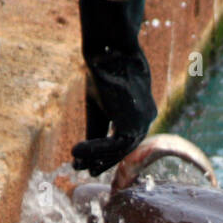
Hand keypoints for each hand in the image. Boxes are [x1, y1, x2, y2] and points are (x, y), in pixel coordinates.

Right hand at [72, 0, 156, 176]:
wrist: (110, 52)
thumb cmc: (104, 73)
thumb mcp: (98, 105)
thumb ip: (97, 129)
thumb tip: (83, 154)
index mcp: (140, 111)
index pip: (125, 138)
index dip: (107, 152)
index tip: (90, 163)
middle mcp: (145, 118)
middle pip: (125, 148)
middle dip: (105, 160)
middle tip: (87, 170)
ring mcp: (143, 122)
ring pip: (120, 149)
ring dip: (96, 157)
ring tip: (76, 162)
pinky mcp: (135, 123)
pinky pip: (114, 145)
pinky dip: (95, 150)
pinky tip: (77, 152)